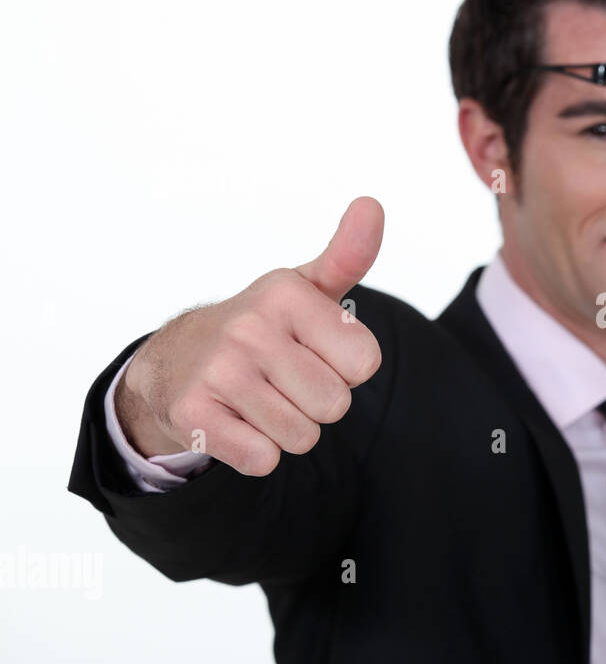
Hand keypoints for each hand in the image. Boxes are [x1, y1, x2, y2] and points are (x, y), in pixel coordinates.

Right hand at [116, 196, 384, 475]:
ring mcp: (219, 371)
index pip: (365, 363)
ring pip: (302, 437)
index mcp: (287, 294)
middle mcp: (250, 327)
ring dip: (288, 428)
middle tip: (283, 379)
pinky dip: (257, 452)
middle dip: (317, 402)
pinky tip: (235, 421)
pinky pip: (263, 459)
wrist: (176, 358)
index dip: (346, 367)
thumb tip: (372, 204)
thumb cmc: (263, 326)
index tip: (313, 350)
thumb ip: (349, 255)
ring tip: (260, 398)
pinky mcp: (193, 414)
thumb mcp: (305, 287)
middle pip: (335, 405)